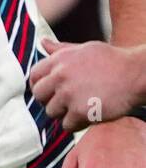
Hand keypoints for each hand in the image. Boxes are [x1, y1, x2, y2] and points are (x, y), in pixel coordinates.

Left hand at [31, 39, 145, 130]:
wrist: (137, 74)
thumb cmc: (112, 61)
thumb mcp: (85, 49)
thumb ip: (61, 50)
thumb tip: (42, 42)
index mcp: (59, 60)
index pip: (33, 76)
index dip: (40, 85)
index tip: (51, 91)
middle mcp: (60, 76)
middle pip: (39, 96)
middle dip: (51, 100)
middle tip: (68, 101)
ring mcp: (69, 94)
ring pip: (52, 112)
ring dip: (65, 113)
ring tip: (83, 106)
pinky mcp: (80, 111)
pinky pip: (67, 125)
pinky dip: (77, 124)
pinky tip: (90, 115)